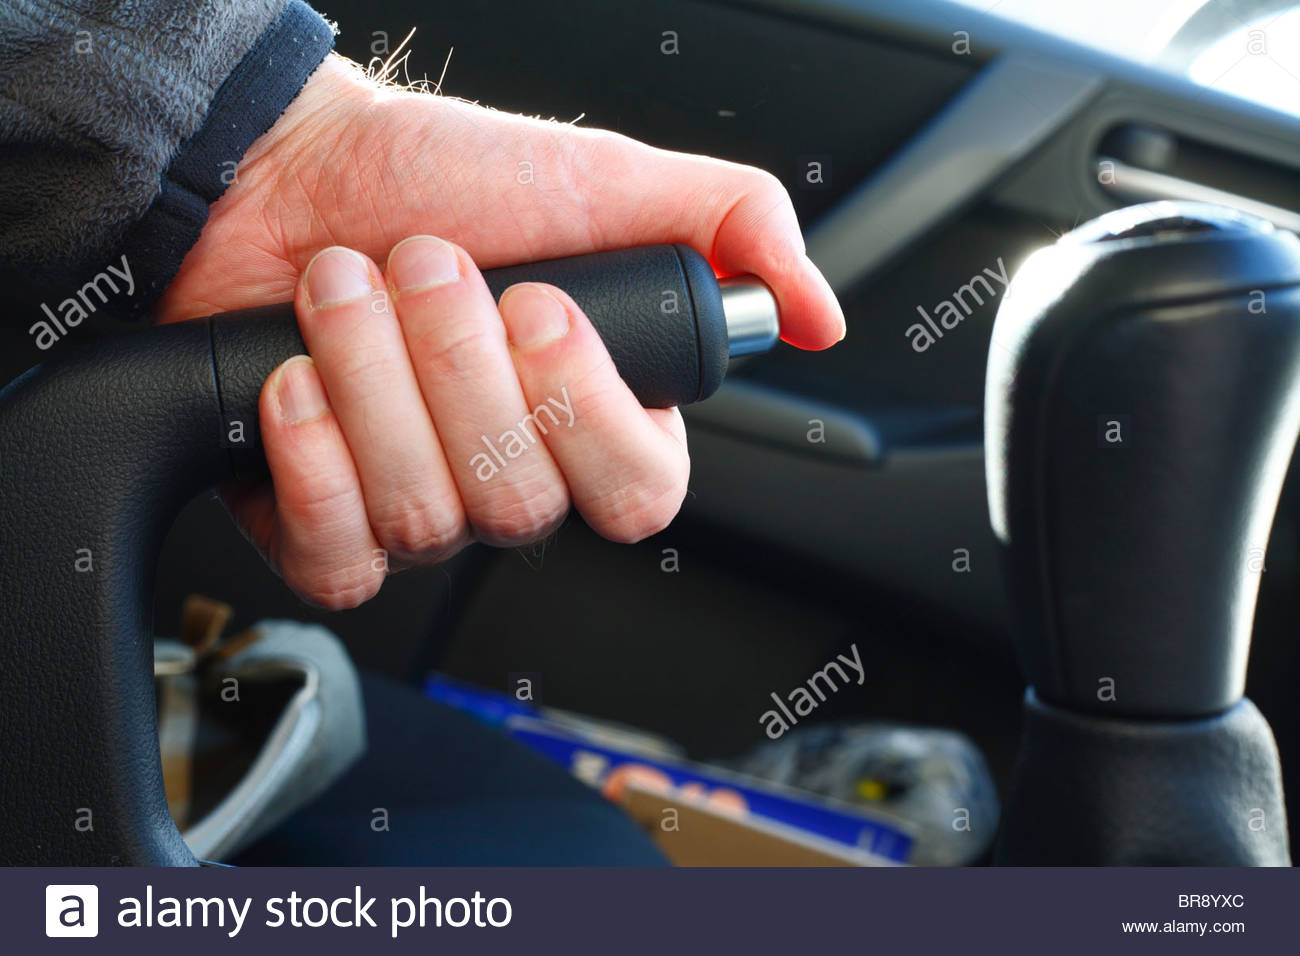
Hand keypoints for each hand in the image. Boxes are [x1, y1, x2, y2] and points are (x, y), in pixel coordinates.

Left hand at [159, 54, 844, 607]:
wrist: (288, 171)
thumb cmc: (439, 178)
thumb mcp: (608, 180)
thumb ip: (731, 227)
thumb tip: (818, 315)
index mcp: (595, 418)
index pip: (641, 494)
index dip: (585, 412)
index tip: (539, 309)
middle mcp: (515, 478)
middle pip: (522, 504)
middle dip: (457, 365)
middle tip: (426, 266)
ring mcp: (424, 512)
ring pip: (429, 519)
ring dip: (375, 379)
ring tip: (347, 288)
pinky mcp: (328, 527)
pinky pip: (343, 559)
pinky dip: (316, 463)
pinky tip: (298, 383)